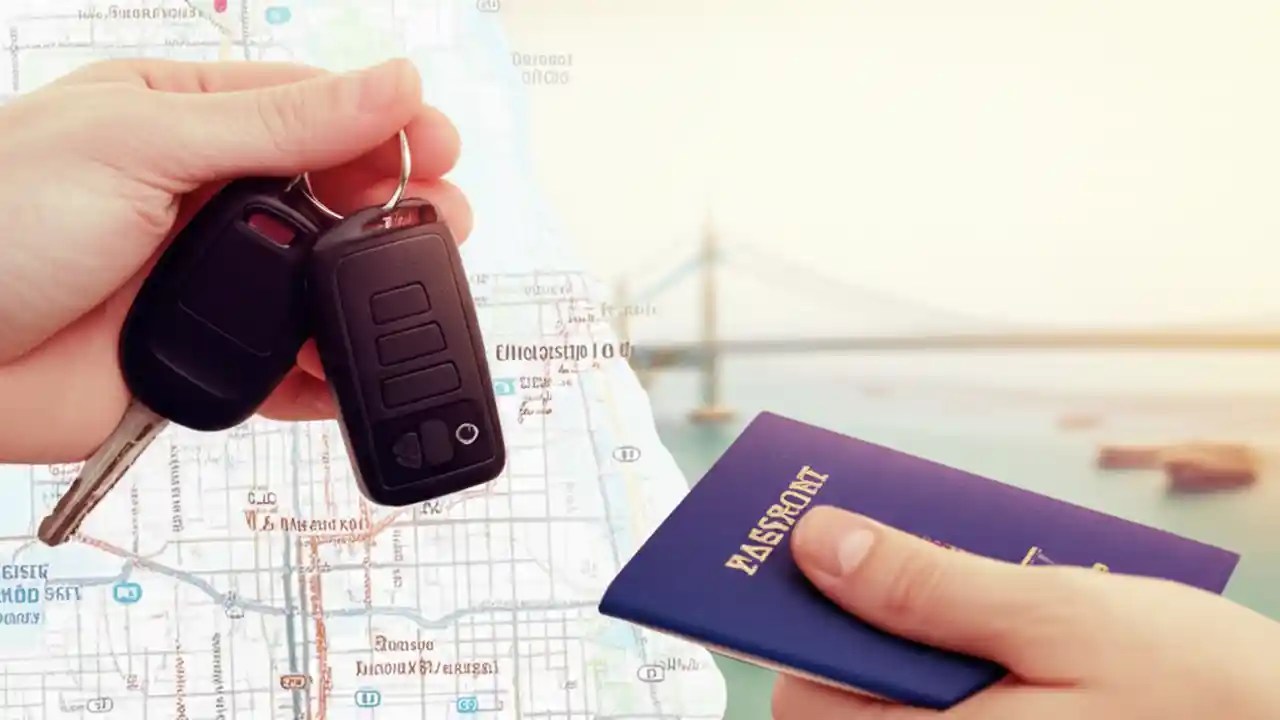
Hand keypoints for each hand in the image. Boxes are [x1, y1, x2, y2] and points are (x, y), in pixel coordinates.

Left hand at [0, 58, 470, 462]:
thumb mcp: (143, 146)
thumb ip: (277, 124)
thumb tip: (392, 82)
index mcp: (184, 121)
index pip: (311, 108)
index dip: (384, 122)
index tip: (439, 142)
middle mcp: (205, 198)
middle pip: (331, 196)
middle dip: (396, 206)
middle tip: (442, 221)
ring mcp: (210, 281)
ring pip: (321, 283)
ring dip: (373, 289)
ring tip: (417, 292)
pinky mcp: (208, 360)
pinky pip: (290, 367)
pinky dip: (330, 373)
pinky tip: (359, 366)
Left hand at [773, 506, 1279, 718]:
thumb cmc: (1200, 695)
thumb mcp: (1058, 620)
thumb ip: (930, 588)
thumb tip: (819, 545)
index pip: (803, 697)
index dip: (794, 620)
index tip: (794, 549)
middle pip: (856, 685)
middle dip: (870, 606)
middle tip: (909, 539)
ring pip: (910, 682)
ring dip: (926, 616)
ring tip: (981, 568)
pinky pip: (962, 693)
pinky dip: (967, 643)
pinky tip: (1013, 606)